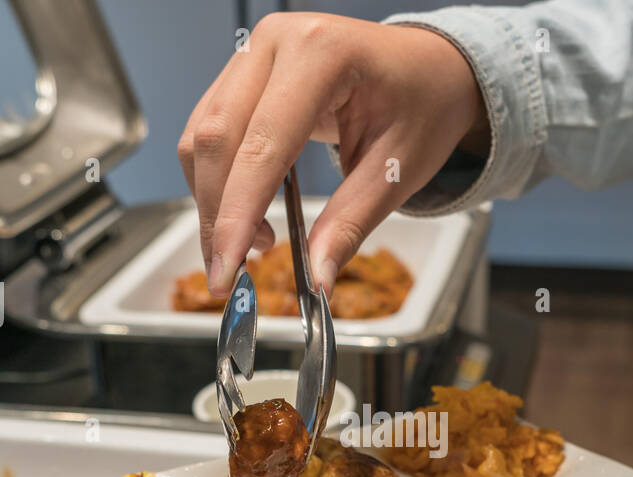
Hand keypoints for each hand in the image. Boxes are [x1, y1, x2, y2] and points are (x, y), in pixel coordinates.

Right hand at [178, 12, 486, 295]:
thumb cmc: (423, 106)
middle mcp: (277, 41)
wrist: (429, 67)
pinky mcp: (244, 70)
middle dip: (216, 215)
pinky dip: (219, 180)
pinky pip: (209, 129)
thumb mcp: (397, 170)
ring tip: (256, 244)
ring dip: (213, 200)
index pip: (262, 145)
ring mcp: (255, 51)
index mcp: (323, 54)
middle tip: (231, 274)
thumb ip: (350, 223)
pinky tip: (248, 213)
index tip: (228, 270)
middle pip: (217, 138)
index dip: (237, 214)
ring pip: (203, 135)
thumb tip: (315, 279)